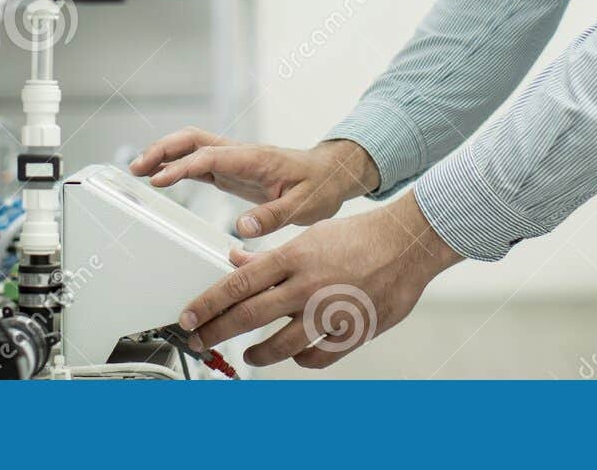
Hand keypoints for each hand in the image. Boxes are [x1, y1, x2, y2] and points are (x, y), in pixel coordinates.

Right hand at [129, 127, 380, 237]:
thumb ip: (273, 216)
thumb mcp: (305, 205)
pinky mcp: (233, 170)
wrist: (332, 174)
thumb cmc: (320, 186)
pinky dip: (177, 166)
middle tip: (136, 168)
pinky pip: (199, 161)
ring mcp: (234, 160)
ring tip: (138, 171)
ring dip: (164, 154)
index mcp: (254, 159)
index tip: (158, 180)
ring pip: (192, 147)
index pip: (209, 156)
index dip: (181, 167)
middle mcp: (240, 154)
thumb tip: (241, 228)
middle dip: (162, 149)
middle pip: (192, 140)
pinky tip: (162, 177)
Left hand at [178, 192, 462, 368]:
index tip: (189, 318)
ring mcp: (329, 311)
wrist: (407, 243)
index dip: (207, 305)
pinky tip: (293, 356)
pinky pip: (317, 356)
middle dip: (217, 332)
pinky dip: (301, 359)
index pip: (237, 284)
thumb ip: (269, 254)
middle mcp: (306, 285)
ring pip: (280, 344)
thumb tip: (235, 260)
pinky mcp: (352, 331)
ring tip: (248, 355)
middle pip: (249, 315)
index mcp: (292, 257)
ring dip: (258, 353)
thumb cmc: (360, 236)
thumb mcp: (308, 236)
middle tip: (200, 342)